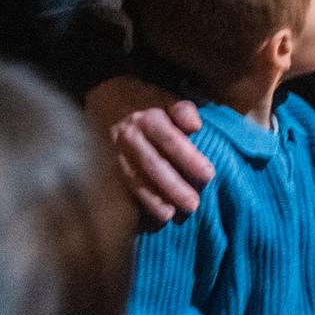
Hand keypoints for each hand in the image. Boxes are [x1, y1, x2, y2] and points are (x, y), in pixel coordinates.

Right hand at [85, 75, 214, 223]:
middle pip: (152, 164)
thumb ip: (184, 111)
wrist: (106, 98)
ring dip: (152, 199)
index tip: (208, 175)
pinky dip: (137, 202)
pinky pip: (123, 187)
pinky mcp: (108, 166)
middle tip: (193, 204)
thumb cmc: (148, 103)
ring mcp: (115, 153)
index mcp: (147, 118)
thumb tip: (195, 126)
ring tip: (169, 215)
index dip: (189, 158)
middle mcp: (128, 136)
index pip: (170, 140)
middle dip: (172, 186)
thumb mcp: (167, 98)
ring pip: (134, 179)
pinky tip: (150, 215)